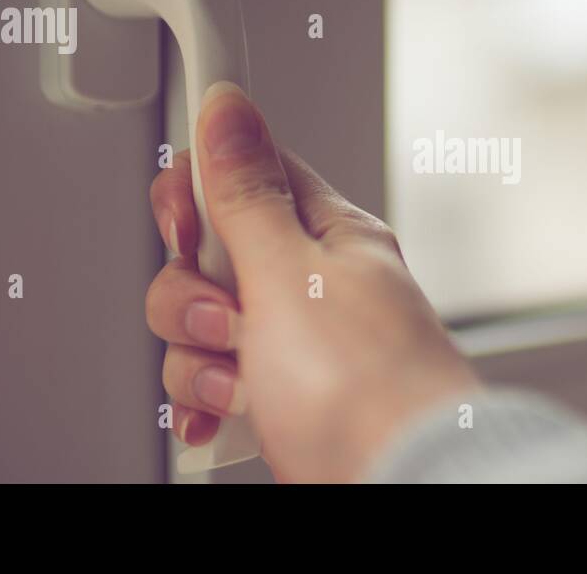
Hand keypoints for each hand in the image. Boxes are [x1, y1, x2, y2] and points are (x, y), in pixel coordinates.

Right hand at [146, 82, 479, 481]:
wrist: (401, 479)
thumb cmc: (368, 387)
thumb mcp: (289, 273)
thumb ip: (247, 194)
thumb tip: (229, 107)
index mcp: (328, 235)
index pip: (247, 174)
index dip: (199, 192)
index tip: (185, 225)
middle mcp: (313, 286)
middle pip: (207, 258)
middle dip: (193, 296)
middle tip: (232, 318)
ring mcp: (295, 347)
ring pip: (201, 326)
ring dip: (201, 359)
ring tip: (245, 380)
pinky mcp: (279, 401)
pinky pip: (214, 382)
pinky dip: (208, 402)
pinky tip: (226, 416)